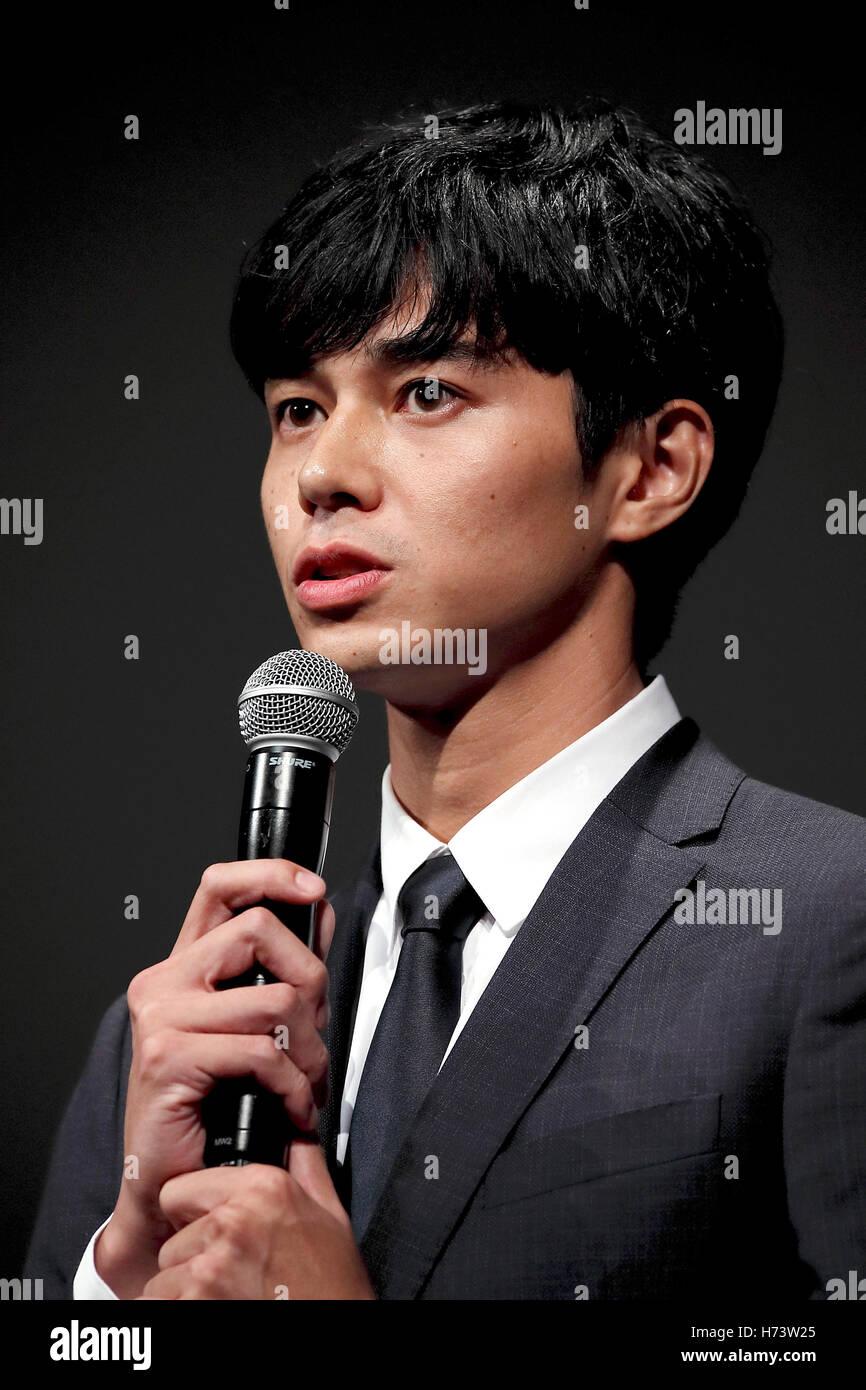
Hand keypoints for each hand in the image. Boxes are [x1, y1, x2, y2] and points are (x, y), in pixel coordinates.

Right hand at [96, 858, 335, 1297]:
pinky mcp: (169, 1058)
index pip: (220, 885)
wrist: (170, 1185)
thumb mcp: (257, 1025)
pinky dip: (293, 1086)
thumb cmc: (216, 1109)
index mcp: (183, 966)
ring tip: (303, 1083)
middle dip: (310, 981)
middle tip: (312, 1034)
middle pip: (261, 930)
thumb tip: (319, 907)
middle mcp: (163, 982)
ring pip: (274, 998)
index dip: (271, 874)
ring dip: (309, 1050)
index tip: (314, 888)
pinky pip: (261, 1051)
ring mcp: (162, 1018)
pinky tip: (290, 1109)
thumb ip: (283, 967)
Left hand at [137, 1140, 375, 1299]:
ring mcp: (212, 1267)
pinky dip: (182, 1313)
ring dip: (185, 1294)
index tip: (207, 1233)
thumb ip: (303, 1165)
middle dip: (189, 1262)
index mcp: (262, 1188)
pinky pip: (161, 1308)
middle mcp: (233, 1222)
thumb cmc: (332, 1284)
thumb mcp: (328, 1212)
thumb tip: (294, 1134)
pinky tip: (217, 1309)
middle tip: (227, 1276)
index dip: (189, 1216)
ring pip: (163, 1280)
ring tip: (225, 1297)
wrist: (338, 1329)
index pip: (178, 1190)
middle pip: (171, 1241)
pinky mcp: (199, 1303)